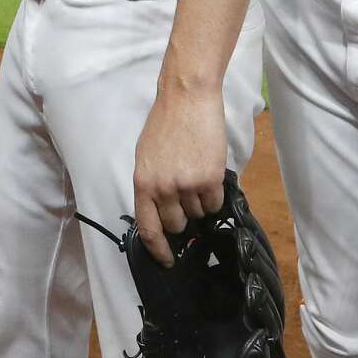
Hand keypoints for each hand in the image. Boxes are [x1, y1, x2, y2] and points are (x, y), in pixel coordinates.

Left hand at [133, 81, 226, 266]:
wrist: (187, 98)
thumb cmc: (165, 123)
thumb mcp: (146, 156)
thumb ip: (151, 184)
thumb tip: (160, 209)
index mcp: (142, 183)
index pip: (148, 229)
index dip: (159, 250)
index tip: (168, 260)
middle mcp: (163, 189)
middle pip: (176, 224)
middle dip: (182, 217)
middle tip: (186, 198)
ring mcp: (187, 185)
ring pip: (198, 214)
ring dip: (199, 202)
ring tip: (197, 176)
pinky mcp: (210, 179)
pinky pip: (215, 203)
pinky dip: (214, 195)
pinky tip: (210, 175)